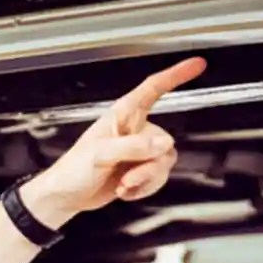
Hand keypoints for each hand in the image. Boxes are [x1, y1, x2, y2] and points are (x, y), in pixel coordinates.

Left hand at [21, 57, 207, 223]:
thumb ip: (133, 147)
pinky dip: (144, 189)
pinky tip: (125, 191)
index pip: (153, 88)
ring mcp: (137, 152)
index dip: (176, 75)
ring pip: (164, 162)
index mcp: (122, 116)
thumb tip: (163, 144)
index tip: (197, 65)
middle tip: (127, 176)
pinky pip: (158, 178)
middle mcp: (134, 131)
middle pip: (164, 142)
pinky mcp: (139, 171)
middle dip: (149, 165)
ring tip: (123, 184)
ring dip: (145, 179)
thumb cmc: (72, 170)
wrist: (65, 197)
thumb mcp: (100, 154)